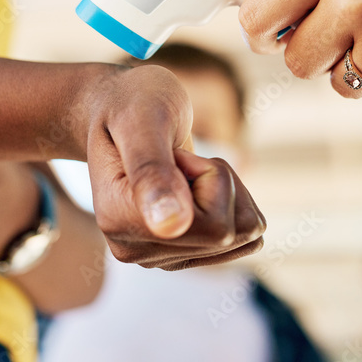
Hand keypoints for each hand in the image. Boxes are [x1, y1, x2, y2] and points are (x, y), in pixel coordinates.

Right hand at [85, 65, 265, 270]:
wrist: (123, 110)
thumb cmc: (131, 103)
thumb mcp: (142, 121)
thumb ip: (152, 170)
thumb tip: (170, 226)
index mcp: (119, 222)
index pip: (213, 225)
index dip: (210, 176)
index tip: (174, 152)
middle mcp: (135, 251)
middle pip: (228, 234)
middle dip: (220, 181)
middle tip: (180, 156)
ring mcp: (158, 258)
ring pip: (241, 237)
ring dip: (227, 190)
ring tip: (184, 167)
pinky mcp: (181, 255)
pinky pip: (243, 239)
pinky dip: (232, 202)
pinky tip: (194, 184)